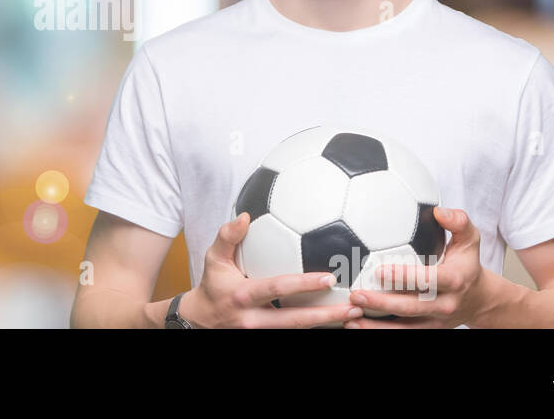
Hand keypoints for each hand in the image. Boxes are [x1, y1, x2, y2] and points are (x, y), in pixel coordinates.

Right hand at [181, 212, 364, 328]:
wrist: (198, 321)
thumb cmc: (212, 285)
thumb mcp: (213, 259)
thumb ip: (227, 236)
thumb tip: (244, 216)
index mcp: (243, 296)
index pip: (277, 289)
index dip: (303, 285)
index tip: (328, 278)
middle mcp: (253, 319)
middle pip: (295, 320)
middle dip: (326, 316)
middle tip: (354, 307)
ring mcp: (259, 332)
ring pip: (298, 331)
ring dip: (327, 325)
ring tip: (355, 317)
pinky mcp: (263, 338)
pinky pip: (293, 334)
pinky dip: (316, 329)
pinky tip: (338, 323)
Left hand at [342, 206, 488, 327]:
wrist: (480, 300)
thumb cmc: (467, 264)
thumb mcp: (470, 240)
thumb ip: (459, 222)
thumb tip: (439, 211)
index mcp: (454, 281)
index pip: (429, 280)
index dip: (405, 277)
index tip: (380, 271)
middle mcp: (445, 304)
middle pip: (412, 307)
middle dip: (383, 303)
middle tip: (356, 294)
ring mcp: (435, 321)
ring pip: (404, 328)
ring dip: (376, 326)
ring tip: (350, 317)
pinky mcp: (427, 330)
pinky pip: (403, 333)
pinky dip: (379, 331)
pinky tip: (356, 324)